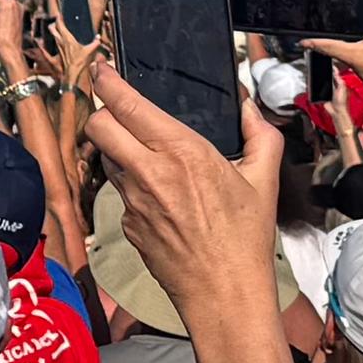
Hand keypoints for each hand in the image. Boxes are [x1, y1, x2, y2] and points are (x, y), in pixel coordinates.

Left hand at [79, 51, 281, 328]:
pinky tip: (160, 198)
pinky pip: (121, 194)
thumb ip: (259, 134)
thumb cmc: (244, 240)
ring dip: (119, 151)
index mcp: (181, 152)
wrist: (223, 292)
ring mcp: (132, 201)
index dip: (107, 82)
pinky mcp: (127, 225)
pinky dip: (133, 187)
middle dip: (102, 112)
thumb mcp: (264, 179)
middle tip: (117, 111)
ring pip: (107, 159)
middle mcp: (149, 173)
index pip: (126, 105)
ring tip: (148, 157)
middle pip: (98, 126)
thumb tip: (249, 108)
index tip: (102, 69)